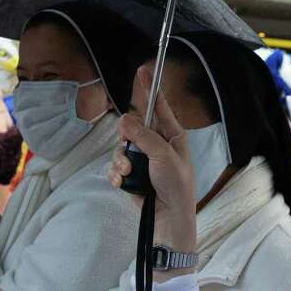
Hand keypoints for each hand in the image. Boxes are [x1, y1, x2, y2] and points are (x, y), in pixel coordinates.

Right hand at [110, 67, 195, 269]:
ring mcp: (143, 160)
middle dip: (126, 141)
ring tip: (129, 174)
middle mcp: (156, 144)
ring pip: (120, 148)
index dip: (150, 88)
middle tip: (129, 152)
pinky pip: (115, 166)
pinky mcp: (131, 175)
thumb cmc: (175, 186)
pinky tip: (122, 183)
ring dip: (120, 161)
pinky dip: (116, 174)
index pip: (159, 106)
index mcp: (172, 135)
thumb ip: (144, 136)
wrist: (167, 220)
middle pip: (131, 128)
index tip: (143, 70)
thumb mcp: (164, 156)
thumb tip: (124, 119)